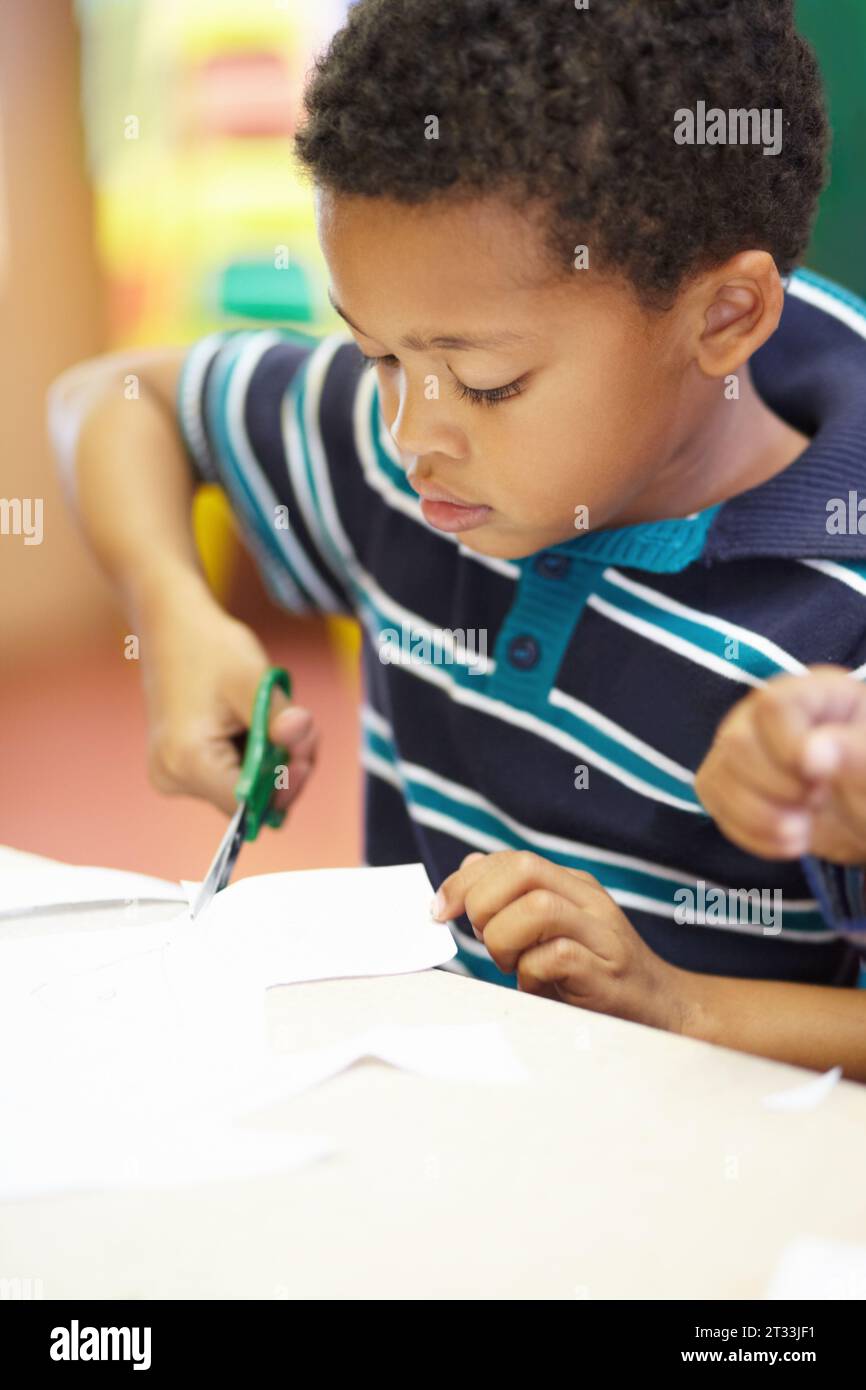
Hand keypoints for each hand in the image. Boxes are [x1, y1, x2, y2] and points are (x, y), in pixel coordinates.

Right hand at [137, 580, 317, 818]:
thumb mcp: (253, 680)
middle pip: (248, 801)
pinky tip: (261, 724)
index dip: (284, 785)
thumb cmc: (210, 648)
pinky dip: (255, 756)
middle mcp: (173, 778)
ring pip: (243, 789)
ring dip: (272, 761)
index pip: (247, 804)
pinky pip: (231, 775)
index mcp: (187, 761)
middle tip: (305, 730)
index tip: (306, 754)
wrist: (171, 625)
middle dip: (283, 770)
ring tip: (283, 718)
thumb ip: (280, 719)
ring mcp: (173, 775)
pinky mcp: (180, 766)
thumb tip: (302, 743)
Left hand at [432, 850, 687, 1028]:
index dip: (465, 881)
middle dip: (482, 903)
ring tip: (509, 964)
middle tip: (481, 939)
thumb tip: (469, 867)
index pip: (511, 860)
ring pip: (536, 908)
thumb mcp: (552, 930)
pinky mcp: (606, 974)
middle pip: (522, 870)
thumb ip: (514, 899)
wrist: (663, 1010)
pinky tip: (537, 986)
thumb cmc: (595, 975)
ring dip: (504, 938)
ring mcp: (601, 935)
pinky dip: (532, 972)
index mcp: (572, 886)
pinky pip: (556, 957)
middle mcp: (588, 901)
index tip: (440, 910)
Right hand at [695, 666, 865, 863]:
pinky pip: (713, 801)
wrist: (865, 814)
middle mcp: (765, 711)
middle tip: (819, 798)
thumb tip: (812, 753)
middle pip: (737, 742)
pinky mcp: (726, 779)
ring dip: (762, 816)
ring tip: (804, 826)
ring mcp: (740, 744)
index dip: (789, 747)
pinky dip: (750, 832)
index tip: (821, 778)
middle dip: (779, 787)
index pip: (773, 706)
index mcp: (813, 693)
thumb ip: (855, 751)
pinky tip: (788, 839)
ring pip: (717, 775)